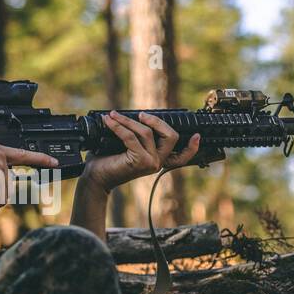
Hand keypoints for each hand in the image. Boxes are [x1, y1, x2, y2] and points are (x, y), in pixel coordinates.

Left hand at [82, 112, 200, 193]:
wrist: (95, 178)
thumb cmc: (108, 161)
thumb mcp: (127, 146)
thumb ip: (138, 135)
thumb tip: (138, 116)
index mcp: (158, 160)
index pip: (181, 156)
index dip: (192, 148)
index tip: (198, 136)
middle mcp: (157, 163)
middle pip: (171, 136)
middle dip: (156, 121)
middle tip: (141, 114)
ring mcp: (150, 163)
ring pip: (147, 132)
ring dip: (127, 120)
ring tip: (114, 115)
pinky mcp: (139, 161)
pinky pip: (131, 136)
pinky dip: (118, 126)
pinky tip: (109, 121)